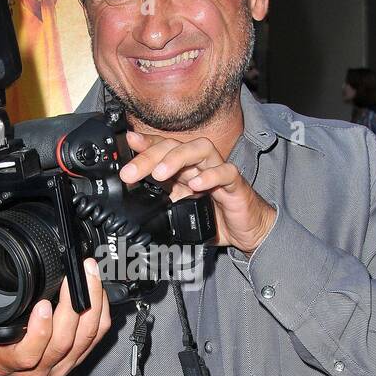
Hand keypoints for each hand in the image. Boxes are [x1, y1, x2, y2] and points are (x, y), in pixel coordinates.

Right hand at [0, 257, 111, 375]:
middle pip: (63, 341)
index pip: (28, 354)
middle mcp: (41, 369)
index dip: (39, 330)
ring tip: (90, 276)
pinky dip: (101, 311)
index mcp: (14, 363)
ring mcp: (64, 366)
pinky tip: (98, 293)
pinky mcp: (79, 359)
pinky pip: (97, 336)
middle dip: (72, 304)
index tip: (43, 304)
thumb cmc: (2, 350)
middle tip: (76, 276)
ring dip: (92, 303)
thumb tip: (18, 288)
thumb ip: (4, 318)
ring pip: (85, 336)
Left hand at [120, 130, 276, 256]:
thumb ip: (161, 203)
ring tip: (160, 173)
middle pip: (175, 146)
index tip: (128, 143)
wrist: (247, 231)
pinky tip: (195, 185)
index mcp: (185, 169)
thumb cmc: (216, 217)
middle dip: (151, 156)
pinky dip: (210, 176)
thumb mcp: (180, 211)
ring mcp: (219, 172)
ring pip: (200, 150)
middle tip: (131, 172)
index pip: (163, 149)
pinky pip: (226, 173)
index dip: (146, 144)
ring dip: (177, 158)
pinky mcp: (236, 185)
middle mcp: (200, 165)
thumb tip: (135, 205)